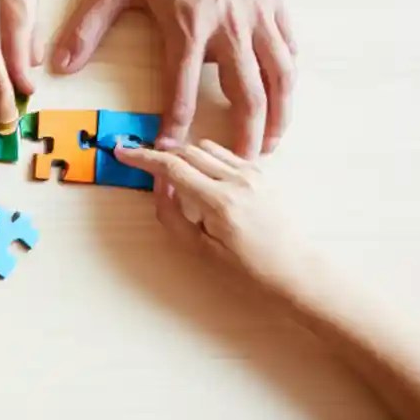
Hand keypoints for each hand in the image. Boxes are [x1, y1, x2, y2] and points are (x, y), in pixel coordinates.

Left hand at [53, 0, 296, 155]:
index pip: (183, 93)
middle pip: (247, 96)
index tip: (174, 157)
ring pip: (279, 77)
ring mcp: (256, 14)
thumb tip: (58, 65)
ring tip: (271, 142)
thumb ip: (87, 24)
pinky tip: (283, 89)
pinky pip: (289, 45)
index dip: (178, 129)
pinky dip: (288, 74)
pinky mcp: (273, 0)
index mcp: (186, 26)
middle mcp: (228, 28)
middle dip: (244, 138)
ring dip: (278, 115)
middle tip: (241, 167)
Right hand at [116, 141, 312, 300]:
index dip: (142, 157)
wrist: (296, 271)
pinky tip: (210, 183)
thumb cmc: (249, 270)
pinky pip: (228, 155)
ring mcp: (254, 173)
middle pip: (188, 151)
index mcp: (220, 201)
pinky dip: (210, 162)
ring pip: (208, 148)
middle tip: (149, 169)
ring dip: (188, 158)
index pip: (172, 167)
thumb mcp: (202, 251)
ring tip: (184, 182)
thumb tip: (159, 188)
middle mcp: (238, 179)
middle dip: (163, 156)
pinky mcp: (265, 173)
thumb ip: (173, 216)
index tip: (123, 152)